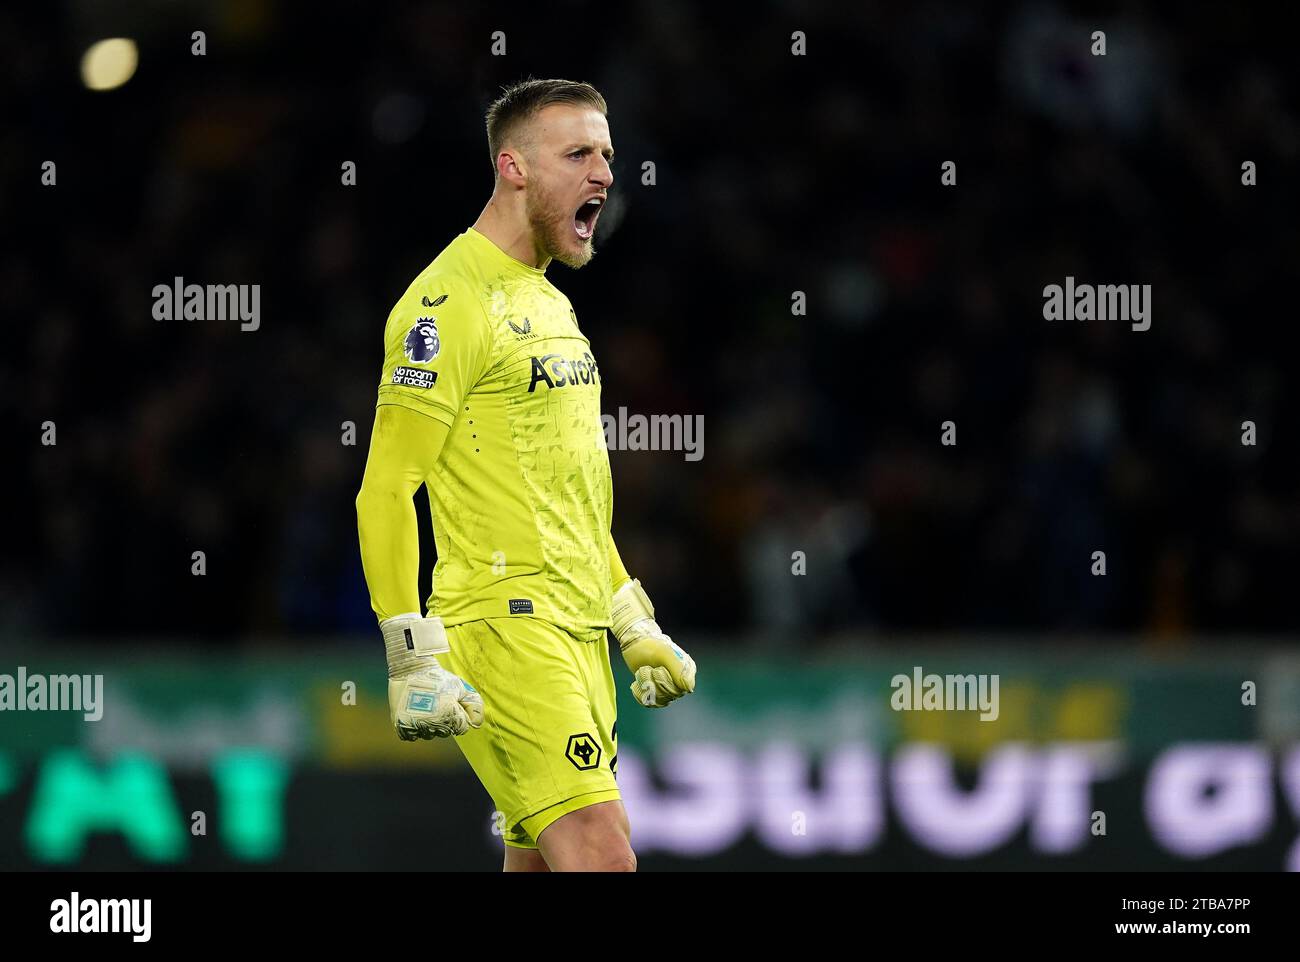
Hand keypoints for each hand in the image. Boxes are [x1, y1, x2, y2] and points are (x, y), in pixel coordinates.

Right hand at [381, 613, 484, 739]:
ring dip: (429, 725)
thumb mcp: (461, 688)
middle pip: (446, 733)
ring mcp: (415, 725)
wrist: (410, 669)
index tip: (450, 703)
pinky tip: (414, 713)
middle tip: (436, 702)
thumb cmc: (438, 678)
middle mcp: (432, 723)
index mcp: (449, 714)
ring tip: (425, 705)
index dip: (458, 715)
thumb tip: (476, 725)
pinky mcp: (401, 726)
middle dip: (445, 721)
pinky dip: (414, 728)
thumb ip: (475, 706)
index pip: (462, 728)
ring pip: (429, 735)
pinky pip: (413, 736)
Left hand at [610, 580, 696, 708]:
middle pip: (669, 695)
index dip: (666, 682)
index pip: (681, 689)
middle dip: (653, 682)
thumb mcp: (665, 653)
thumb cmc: (651, 644)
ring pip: (659, 701)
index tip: (657, 669)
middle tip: (647, 667)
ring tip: (642, 672)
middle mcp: (680, 681)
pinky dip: (640, 694)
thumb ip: (677, 668)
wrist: (636, 641)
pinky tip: (636, 683)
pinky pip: (649, 703)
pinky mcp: (654, 692)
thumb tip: (688, 689)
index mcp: (687, 670)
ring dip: (645, 686)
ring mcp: (667, 687)